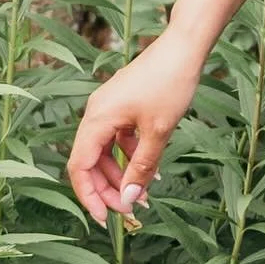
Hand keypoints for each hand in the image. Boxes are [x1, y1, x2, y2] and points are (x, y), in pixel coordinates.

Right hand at [66, 32, 203, 226]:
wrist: (185, 45)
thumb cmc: (171, 83)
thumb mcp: (158, 131)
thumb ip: (141, 167)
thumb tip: (129, 198)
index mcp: (96, 119)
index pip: (79, 167)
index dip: (89, 196)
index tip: (105, 219)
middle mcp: (97, 112)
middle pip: (91, 161)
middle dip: (108, 188)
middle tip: (130, 209)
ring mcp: (110, 107)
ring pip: (106, 151)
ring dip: (122, 173)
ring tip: (144, 193)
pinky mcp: (124, 103)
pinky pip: (119, 137)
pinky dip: (131, 154)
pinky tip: (152, 168)